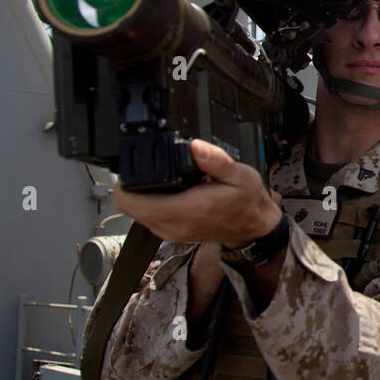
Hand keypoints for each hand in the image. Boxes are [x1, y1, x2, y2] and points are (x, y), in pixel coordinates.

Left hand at [110, 139, 281, 248]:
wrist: (255, 226)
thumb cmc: (247, 202)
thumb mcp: (239, 174)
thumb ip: (215, 160)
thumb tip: (195, 147)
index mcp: (187, 210)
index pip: (133, 203)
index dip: (124, 184)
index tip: (132, 170)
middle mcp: (174, 225)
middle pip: (129, 207)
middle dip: (131, 187)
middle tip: (145, 168)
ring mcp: (171, 231)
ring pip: (135, 214)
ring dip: (139, 195)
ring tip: (157, 178)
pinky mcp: (172, 232)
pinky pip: (148, 217)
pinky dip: (149, 203)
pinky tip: (165, 190)